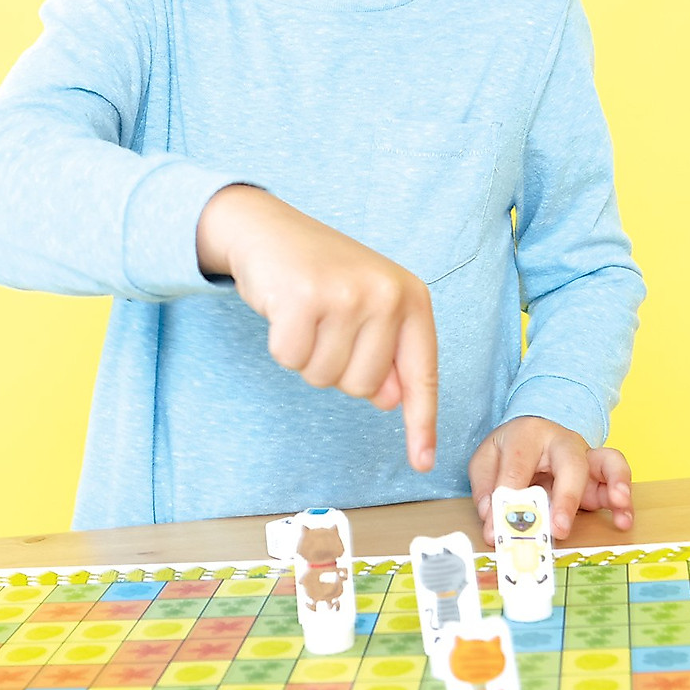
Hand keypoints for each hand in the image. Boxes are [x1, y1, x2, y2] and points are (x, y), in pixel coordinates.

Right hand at [197, 185, 436, 471]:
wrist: (267, 228)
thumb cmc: (321, 273)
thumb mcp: (365, 307)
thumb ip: (384, 352)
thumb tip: (390, 400)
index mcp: (410, 298)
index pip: (423, 373)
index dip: (421, 421)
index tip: (422, 462)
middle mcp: (386, 295)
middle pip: (363, 386)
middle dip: (336, 369)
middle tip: (325, 326)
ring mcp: (346, 295)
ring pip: (325, 377)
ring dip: (307, 356)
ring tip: (306, 315)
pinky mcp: (304, 298)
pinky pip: (291, 359)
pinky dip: (281, 345)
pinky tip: (283, 310)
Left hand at [467, 415, 632, 545]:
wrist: (533, 432)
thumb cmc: (511, 449)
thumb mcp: (487, 460)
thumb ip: (486, 488)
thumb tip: (491, 518)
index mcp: (528, 435)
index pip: (518, 464)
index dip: (508, 494)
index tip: (499, 523)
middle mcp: (562, 442)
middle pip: (570, 461)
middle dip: (566, 497)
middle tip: (559, 527)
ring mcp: (585, 458)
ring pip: (609, 461)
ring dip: (616, 483)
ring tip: (618, 503)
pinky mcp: (600, 476)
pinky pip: (618, 481)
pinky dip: (624, 501)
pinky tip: (623, 520)